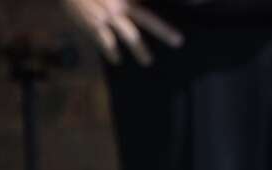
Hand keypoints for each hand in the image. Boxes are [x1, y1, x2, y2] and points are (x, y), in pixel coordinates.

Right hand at [61, 0, 182, 64]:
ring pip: (129, 35)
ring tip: (148, 61)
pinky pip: (105, 42)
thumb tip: (137, 7)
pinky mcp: (93, 24)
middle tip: (179, 41)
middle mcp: (119, 4)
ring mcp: (107, 15)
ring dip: (140, 49)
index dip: (160, 24)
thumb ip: (126, 3)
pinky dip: (111, 52)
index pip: (145, 11)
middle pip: (146, 18)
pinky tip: (117, 60)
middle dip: (163, 30)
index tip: (177, 36)